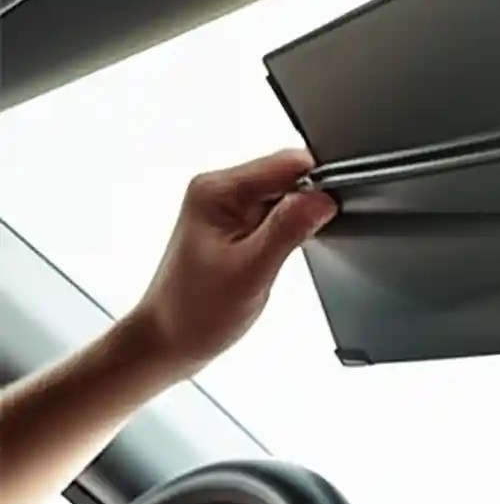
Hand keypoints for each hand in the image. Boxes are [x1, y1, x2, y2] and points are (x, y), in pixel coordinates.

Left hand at [124, 149, 336, 373]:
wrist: (170, 340)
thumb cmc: (195, 312)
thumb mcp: (252, 270)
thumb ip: (290, 228)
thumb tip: (324, 197)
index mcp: (217, 190)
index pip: (287, 163)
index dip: (317, 184)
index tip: (325, 217)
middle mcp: (219, 190)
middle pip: (288, 175)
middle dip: (307, 205)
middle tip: (293, 246)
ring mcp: (226, 206)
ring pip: (285, 195)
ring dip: (296, 222)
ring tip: (277, 255)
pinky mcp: (234, 222)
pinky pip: (276, 213)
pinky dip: (286, 232)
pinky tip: (273, 256)